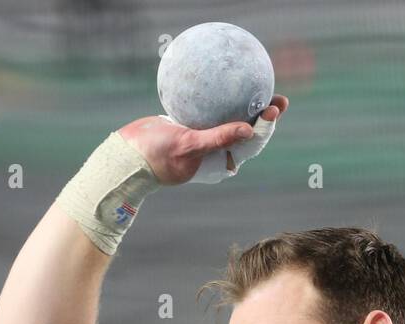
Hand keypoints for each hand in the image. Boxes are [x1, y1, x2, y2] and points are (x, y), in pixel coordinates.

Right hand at [118, 94, 288, 185]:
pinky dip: (218, 100)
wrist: (126, 157)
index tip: (275, 107)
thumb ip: (218, 138)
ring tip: (260, 88)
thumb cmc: (156, 156)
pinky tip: (220, 82)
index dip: (266, 126)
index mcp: (219, 160)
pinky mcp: (190, 128)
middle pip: (246, 131)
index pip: (250, 143)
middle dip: (264, 115)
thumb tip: (249, 129)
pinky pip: (208, 113)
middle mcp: (215, 152)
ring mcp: (203, 139)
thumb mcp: (188, 145)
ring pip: (230, 121)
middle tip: (278, 97)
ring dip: (246, 106)